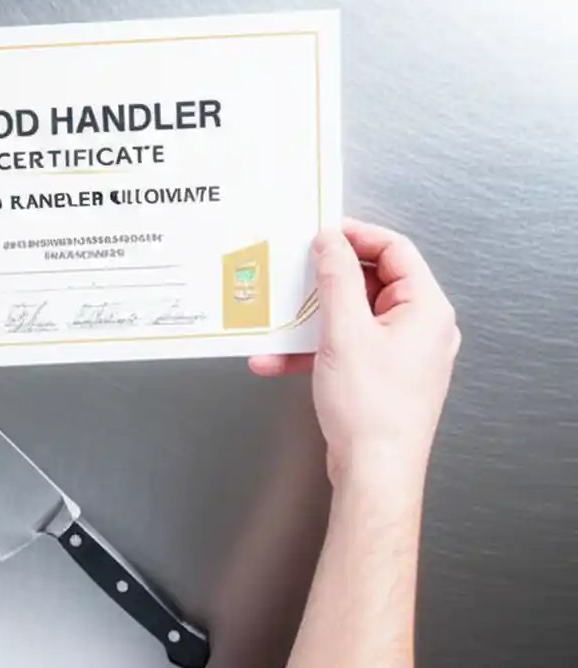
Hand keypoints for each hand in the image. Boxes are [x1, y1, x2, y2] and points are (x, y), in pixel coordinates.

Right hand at [250, 220, 459, 484]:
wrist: (375, 472)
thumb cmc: (373, 411)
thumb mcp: (344, 332)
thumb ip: (336, 279)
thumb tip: (330, 241)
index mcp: (426, 310)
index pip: (395, 250)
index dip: (356, 235)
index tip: (322, 232)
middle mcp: (421, 328)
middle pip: (372, 281)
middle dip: (326, 280)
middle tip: (296, 270)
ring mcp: (402, 353)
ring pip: (353, 316)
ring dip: (311, 319)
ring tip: (279, 319)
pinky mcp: (381, 374)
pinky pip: (345, 345)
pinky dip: (313, 348)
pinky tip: (278, 359)